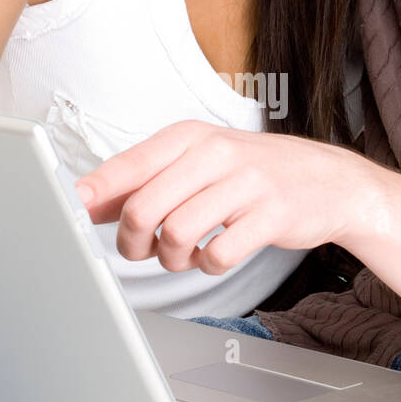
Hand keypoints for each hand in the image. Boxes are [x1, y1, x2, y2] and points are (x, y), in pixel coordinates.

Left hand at [74, 120, 382, 273]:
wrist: (330, 181)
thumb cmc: (252, 174)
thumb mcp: (198, 163)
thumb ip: (145, 180)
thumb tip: (87, 200)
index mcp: (190, 136)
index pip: (129, 165)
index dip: (94, 194)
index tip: (70, 211)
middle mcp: (216, 153)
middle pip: (144, 208)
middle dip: (133, 242)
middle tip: (141, 250)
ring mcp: (246, 183)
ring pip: (177, 234)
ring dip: (171, 257)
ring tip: (183, 253)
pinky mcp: (271, 215)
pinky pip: (218, 254)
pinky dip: (208, 266)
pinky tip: (215, 255)